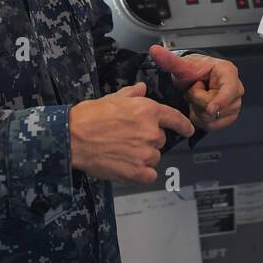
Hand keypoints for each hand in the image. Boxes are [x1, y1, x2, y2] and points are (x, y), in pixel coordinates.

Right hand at [69, 83, 193, 183]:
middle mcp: (151, 132)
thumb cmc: (90, 116)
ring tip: (122, 152)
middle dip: (148, 140)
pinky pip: (149, 175)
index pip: (175, 119)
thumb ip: (132, 94)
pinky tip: (127, 167)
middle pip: (160, 140)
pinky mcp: (137, 172)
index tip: (188, 129)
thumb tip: (142, 88)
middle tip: (127, 138)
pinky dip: (141, 173)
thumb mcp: (113, 98)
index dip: (184, 125)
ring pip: (154, 157)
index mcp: (148, 111)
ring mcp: (145, 153)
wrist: (73, 137)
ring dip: (143, 157)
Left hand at [148, 44, 243, 130]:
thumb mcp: (181, 66)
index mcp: (228, 72)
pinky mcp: (228, 116)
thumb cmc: (193, 71)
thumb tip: (155, 50)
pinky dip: (201, 120)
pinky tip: (198, 108)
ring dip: (198, 111)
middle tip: (194, 90)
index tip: (210, 108)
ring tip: (197, 98)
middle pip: (215, 107)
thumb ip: (169, 60)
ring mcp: (233, 104)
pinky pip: (212, 126)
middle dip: (198, 101)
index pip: (229, 89)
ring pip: (212, 118)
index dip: (220, 100)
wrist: (194, 79)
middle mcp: (235, 89)